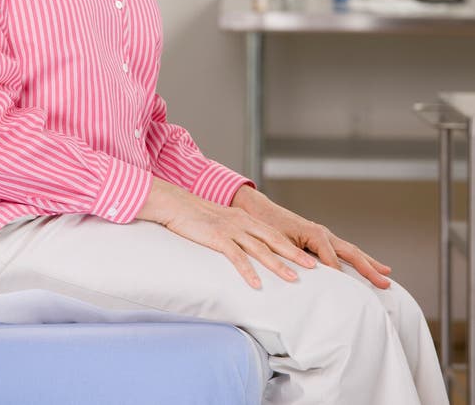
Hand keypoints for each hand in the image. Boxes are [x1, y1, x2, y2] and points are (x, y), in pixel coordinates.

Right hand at [136, 177, 316, 287]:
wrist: (175, 204)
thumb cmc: (194, 215)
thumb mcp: (220, 221)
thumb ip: (234, 233)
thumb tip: (244, 249)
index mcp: (244, 218)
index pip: (274, 234)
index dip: (292, 247)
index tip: (308, 259)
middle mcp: (242, 222)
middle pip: (274, 240)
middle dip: (294, 255)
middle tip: (313, 268)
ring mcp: (230, 229)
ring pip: (260, 249)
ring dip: (278, 265)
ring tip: (293, 279)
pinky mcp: (217, 237)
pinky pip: (236, 257)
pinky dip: (248, 271)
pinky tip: (257, 284)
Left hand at [231, 185, 391, 289]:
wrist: (258, 210)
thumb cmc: (266, 226)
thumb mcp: (278, 244)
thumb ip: (294, 258)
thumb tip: (307, 275)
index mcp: (314, 234)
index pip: (333, 260)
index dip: (341, 276)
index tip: (352, 294)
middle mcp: (322, 233)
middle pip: (351, 252)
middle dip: (368, 268)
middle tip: (386, 283)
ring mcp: (322, 235)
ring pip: (350, 250)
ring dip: (367, 262)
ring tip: (386, 273)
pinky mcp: (318, 239)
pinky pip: (342, 250)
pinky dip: (356, 258)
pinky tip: (365, 265)